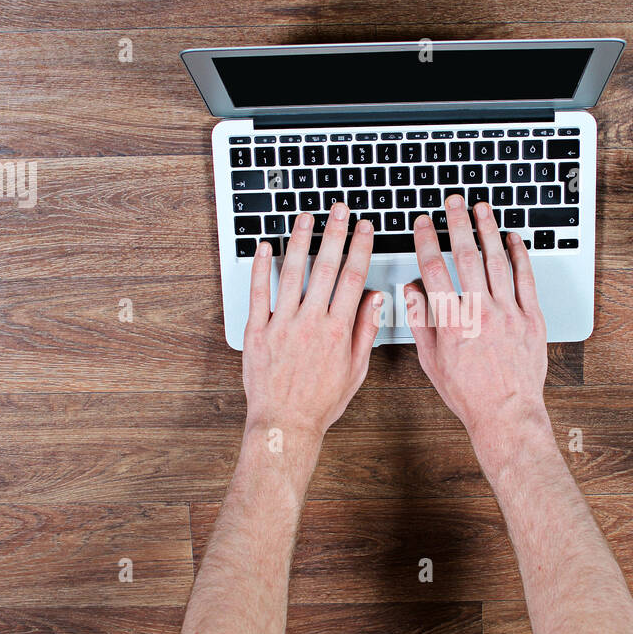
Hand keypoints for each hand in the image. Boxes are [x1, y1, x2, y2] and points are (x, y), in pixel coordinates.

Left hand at [242, 203, 382, 440]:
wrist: (285, 424)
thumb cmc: (321, 402)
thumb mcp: (355, 370)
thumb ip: (365, 331)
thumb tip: (374, 299)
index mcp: (337, 330)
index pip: (353, 278)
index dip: (360, 248)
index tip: (364, 228)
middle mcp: (310, 322)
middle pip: (326, 267)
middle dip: (335, 233)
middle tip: (339, 210)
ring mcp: (282, 324)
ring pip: (292, 272)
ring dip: (300, 240)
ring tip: (305, 217)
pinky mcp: (258, 331)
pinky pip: (258, 292)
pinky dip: (261, 267)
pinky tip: (266, 247)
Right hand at [407, 194, 549, 455]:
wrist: (506, 414)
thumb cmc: (468, 393)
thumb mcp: (431, 360)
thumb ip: (421, 321)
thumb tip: (411, 289)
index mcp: (452, 323)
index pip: (434, 270)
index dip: (426, 241)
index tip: (423, 223)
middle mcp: (480, 313)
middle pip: (466, 257)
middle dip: (457, 224)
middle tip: (453, 202)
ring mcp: (509, 314)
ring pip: (497, 261)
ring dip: (488, 231)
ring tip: (481, 209)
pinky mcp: (531, 318)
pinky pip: (526, 279)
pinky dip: (520, 255)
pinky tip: (513, 238)